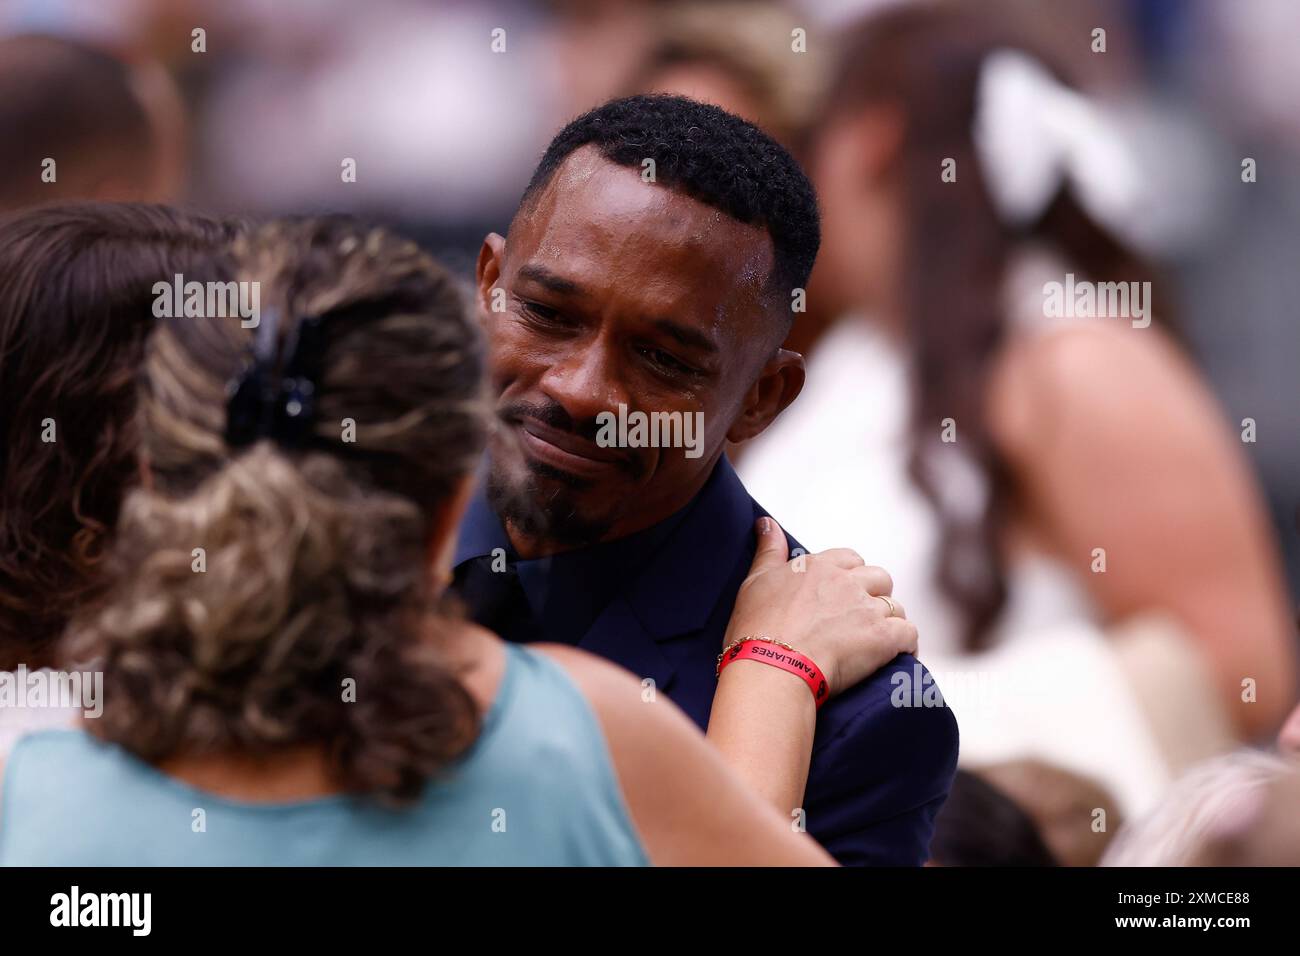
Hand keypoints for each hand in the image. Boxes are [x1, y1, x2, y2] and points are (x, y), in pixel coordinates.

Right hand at [724, 517, 918, 698]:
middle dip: (874, 594)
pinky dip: (907, 645)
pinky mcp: (883, 637)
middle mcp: (846, 582)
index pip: (849, 559)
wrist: (772, 668)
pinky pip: (909, 634)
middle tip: (859, 617)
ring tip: (875, 642)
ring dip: (889, 621)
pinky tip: (897, 655)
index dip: (850, 574)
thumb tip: (767, 523)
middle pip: (879, 578)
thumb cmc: (757, 630)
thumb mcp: (754, 582)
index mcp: (818, 567)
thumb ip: (768, 551)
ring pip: (895, 607)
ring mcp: (867, 609)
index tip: (841, 592)